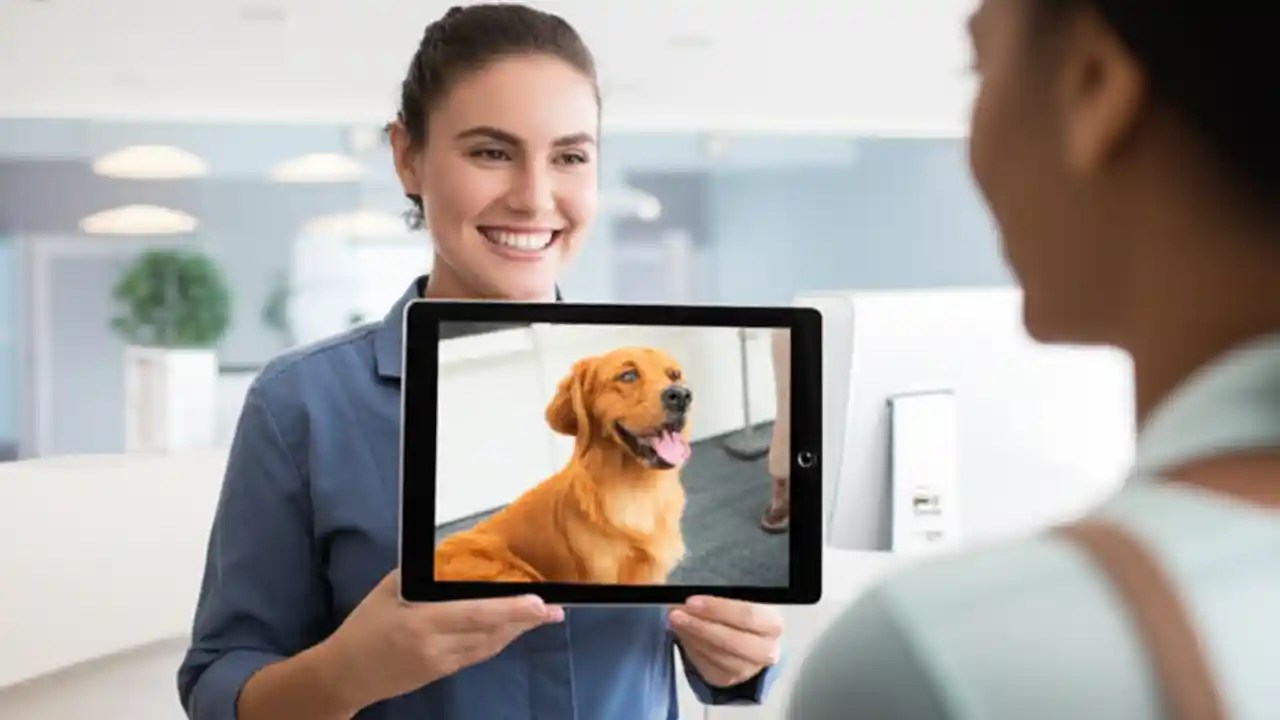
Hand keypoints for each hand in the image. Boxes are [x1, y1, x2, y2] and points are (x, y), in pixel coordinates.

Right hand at [320, 569, 562, 710]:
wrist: (345, 674)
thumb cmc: (364, 626)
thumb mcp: (389, 590)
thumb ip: (422, 576)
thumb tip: (454, 558)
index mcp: (422, 623)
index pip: (477, 616)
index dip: (512, 611)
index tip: (539, 603)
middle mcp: (437, 647)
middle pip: (492, 634)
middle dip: (526, 621)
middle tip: (555, 609)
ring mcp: (441, 664)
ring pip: (490, 646)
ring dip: (517, 630)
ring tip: (541, 615)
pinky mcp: (442, 673)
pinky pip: (478, 654)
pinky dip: (498, 640)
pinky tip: (511, 629)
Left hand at [669, 596, 782, 688]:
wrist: (749, 641)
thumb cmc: (740, 614)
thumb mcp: (737, 599)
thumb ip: (718, 597)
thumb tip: (686, 596)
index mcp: (772, 625)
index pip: (747, 616)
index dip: (717, 609)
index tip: (691, 601)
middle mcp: (766, 651)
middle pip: (732, 641)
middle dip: (700, 627)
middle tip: (676, 614)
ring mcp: (748, 669)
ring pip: (718, 657)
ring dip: (692, 638)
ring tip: (676, 622)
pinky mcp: (728, 679)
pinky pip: (707, 667)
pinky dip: (691, 650)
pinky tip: (682, 635)